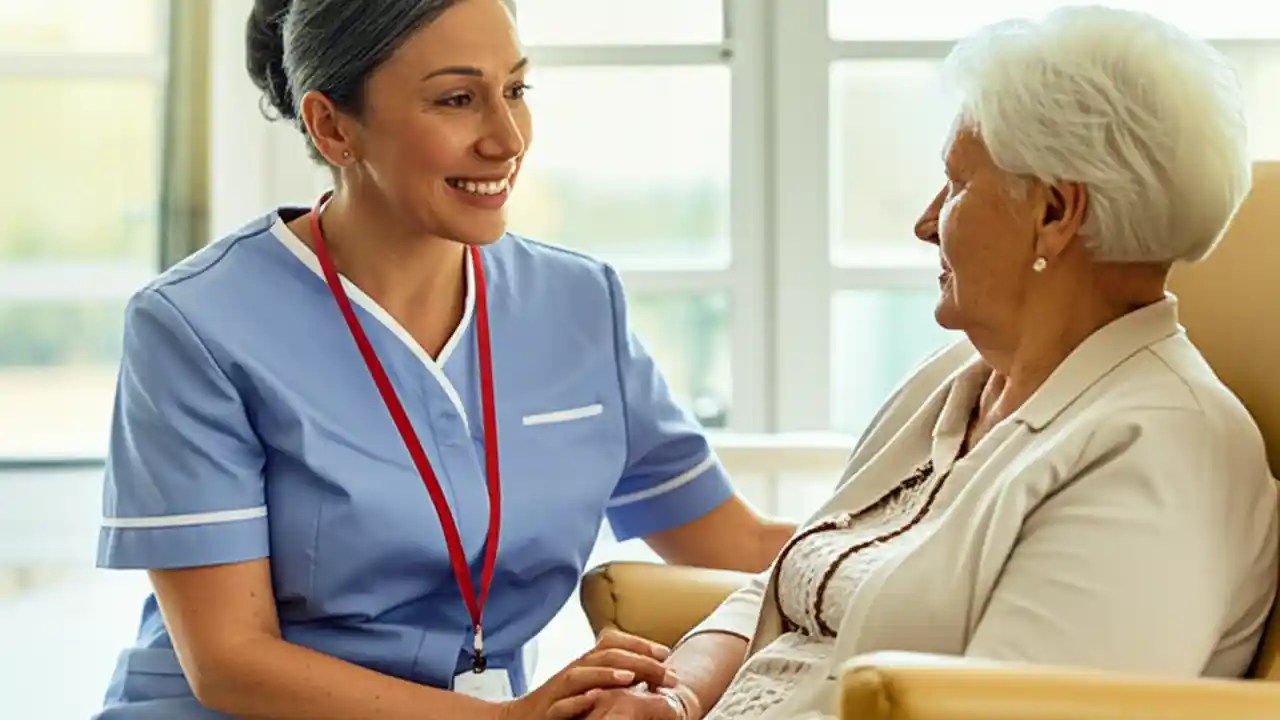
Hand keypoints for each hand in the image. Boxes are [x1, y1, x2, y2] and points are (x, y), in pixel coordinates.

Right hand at [498, 629, 677, 719]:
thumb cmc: (561, 705)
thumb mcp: (589, 686)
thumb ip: (611, 675)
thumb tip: (647, 672)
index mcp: (586, 665)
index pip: (612, 643)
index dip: (639, 644)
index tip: (666, 653)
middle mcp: (573, 672)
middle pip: (604, 655)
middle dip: (637, 660)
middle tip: (667, 673)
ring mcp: (558, 691)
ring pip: (582, 674)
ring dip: (608, 673)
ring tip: (632, 677)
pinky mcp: (548, 711)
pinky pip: (561, 704)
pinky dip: (579, 699)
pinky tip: (596, 698)